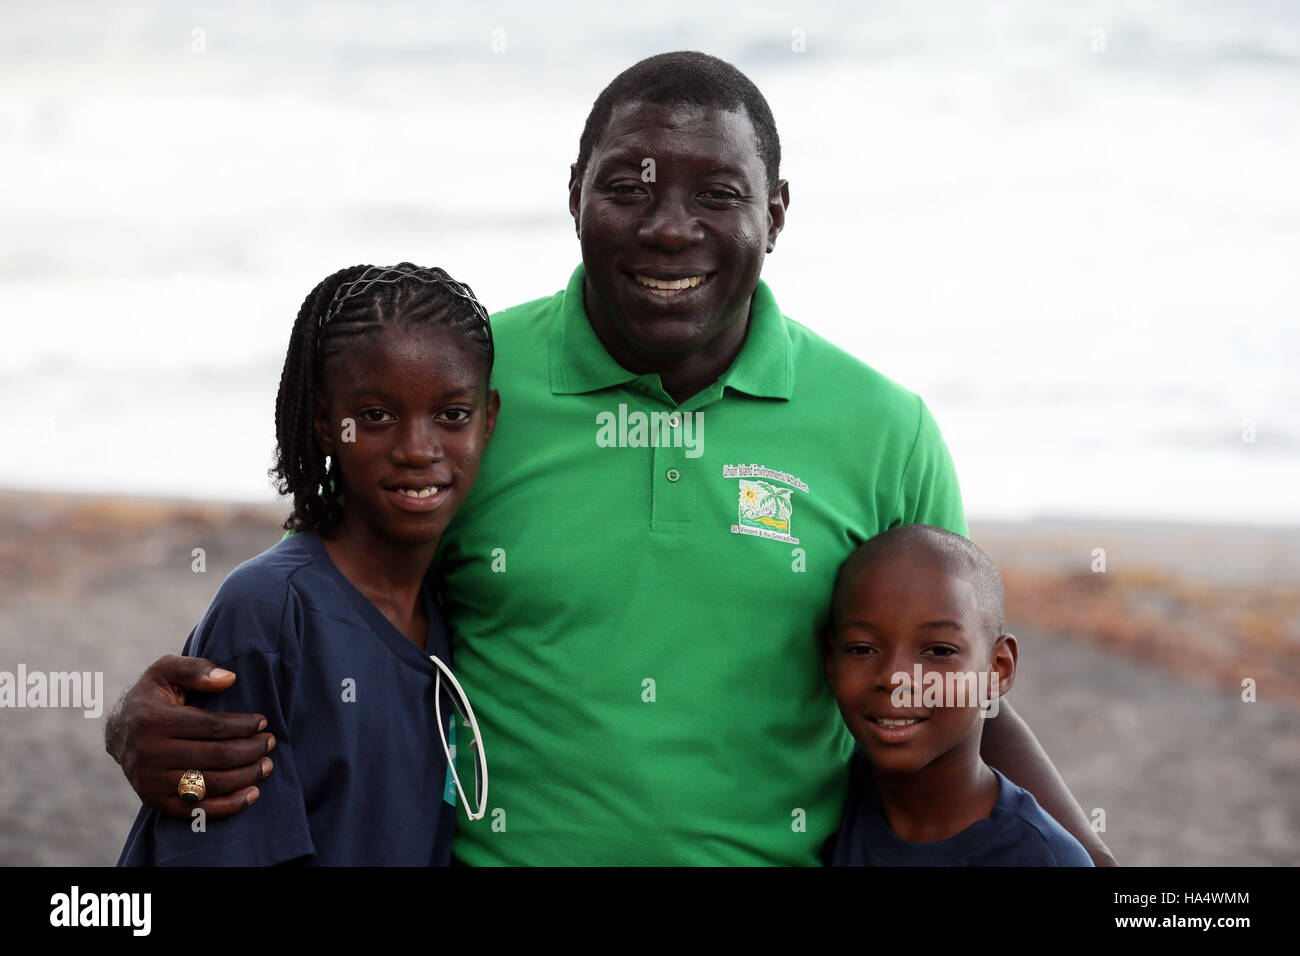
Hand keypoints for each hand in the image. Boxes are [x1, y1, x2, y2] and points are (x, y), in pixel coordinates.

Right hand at [106, 655, 275, 819]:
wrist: (118, 731)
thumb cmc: (152, 696)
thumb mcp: (166, 670)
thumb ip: (197, 669)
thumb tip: (229, 679)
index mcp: (153, 721)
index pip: (212, 727)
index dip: (243, 726)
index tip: (262, 722)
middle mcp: (149, 754)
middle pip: (215, 757)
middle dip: (251, 751)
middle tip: (270, 743)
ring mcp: (150, 781)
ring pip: (210, 784)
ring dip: (246, 777)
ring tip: (267, 765)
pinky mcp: (153, 801)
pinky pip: (196, 810)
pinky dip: (227, 806)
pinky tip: (252, 794)